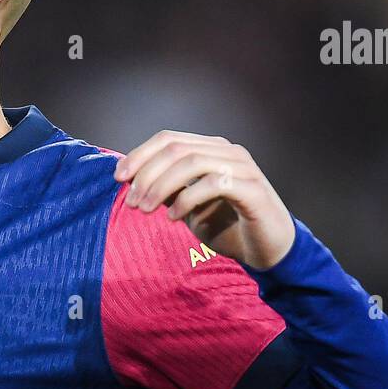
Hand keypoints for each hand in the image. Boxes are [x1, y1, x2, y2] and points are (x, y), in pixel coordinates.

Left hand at [114, 131, 294, 269]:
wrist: (269, 249)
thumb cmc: (228, 225)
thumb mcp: (189, 205)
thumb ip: (168, 189)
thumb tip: (132, 181)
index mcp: (211, 148)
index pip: (168, 139)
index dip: (139, 155)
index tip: (118, 178)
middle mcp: (228, 151)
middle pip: (176, 149)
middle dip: (147, 174)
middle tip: (131, 202)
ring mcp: (243, 167)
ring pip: (192, 162)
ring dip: (161, 186)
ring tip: (145, 210)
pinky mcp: (253, 189)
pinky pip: (213, 183)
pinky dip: (187, 199)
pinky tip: (173, 217)